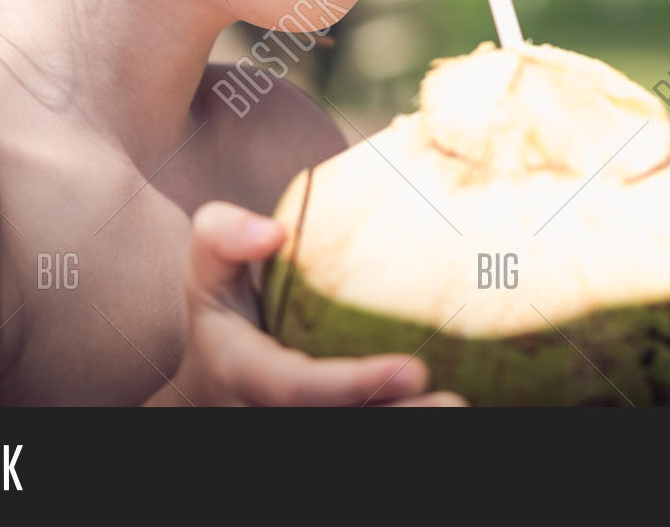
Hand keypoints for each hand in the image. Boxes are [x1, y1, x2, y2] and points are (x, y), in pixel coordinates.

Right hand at [152, 201, 465, 406]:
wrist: (211, 390)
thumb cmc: (224, 316)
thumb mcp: (208, 274)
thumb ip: (224, 238)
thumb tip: (275, 231)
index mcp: (246, 377)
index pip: (299, 390)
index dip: (356, 385)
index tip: (417, 370)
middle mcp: (271, 418)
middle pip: (341, 429)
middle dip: (401, 423)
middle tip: (456, 405)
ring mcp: (298, 433)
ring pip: (356, 437)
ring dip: (412, 431)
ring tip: (462, 409)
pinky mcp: (325, 431)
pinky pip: (369, 432)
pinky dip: (408, 423)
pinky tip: (459, 411)